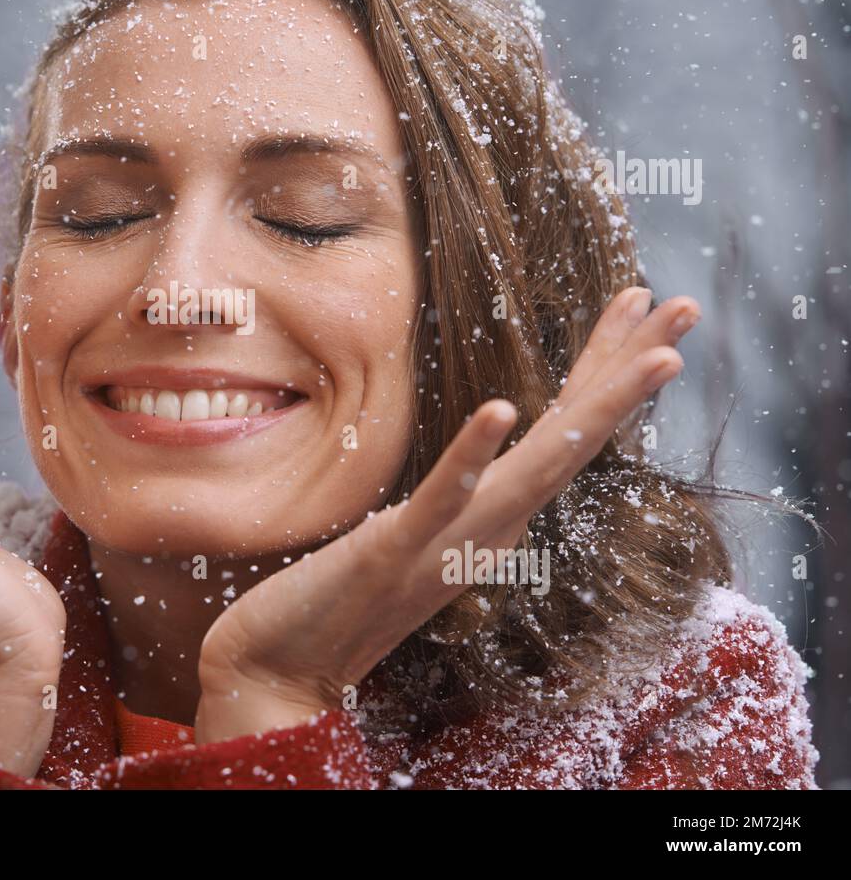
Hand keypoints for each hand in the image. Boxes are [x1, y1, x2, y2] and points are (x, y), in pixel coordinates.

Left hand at [194, 286, 698, 743]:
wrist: (284, 670)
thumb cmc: (339, 601)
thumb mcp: (411, 537)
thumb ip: (449, 504)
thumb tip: (475, 462)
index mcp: (490, 519)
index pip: (559, 431)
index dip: (601, 368)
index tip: (640, 301)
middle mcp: (486, 531)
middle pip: (572, 438)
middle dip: (630, 370)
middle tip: (688, 306)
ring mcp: (447, 545)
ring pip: (537, 468)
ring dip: (599, 409)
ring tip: (658, 355)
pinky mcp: (391, 554)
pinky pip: (439, 500)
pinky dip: (472, 455)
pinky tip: (503, 407)